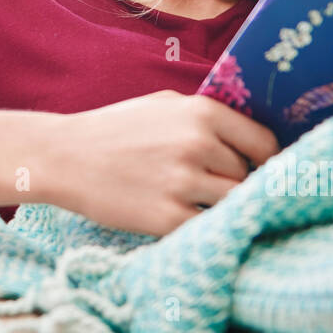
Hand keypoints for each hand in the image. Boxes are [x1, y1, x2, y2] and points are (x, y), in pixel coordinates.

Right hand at [52, 89, 279, 237]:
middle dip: (237, 185)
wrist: (64, 156)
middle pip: (248, 177)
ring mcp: (183, 182)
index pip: (264, 143)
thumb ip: (206, 115)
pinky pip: (206, 228)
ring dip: (222, 208)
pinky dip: (203, 229)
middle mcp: (198, 145)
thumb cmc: (114, 128)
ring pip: (233, 204)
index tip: (262, 172)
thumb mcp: (163, 104)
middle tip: (218, 189)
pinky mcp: (166, 217)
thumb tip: (249, 134)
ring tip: (202, 205)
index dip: (269, 161)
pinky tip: (187, 221)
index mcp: (203, 113)